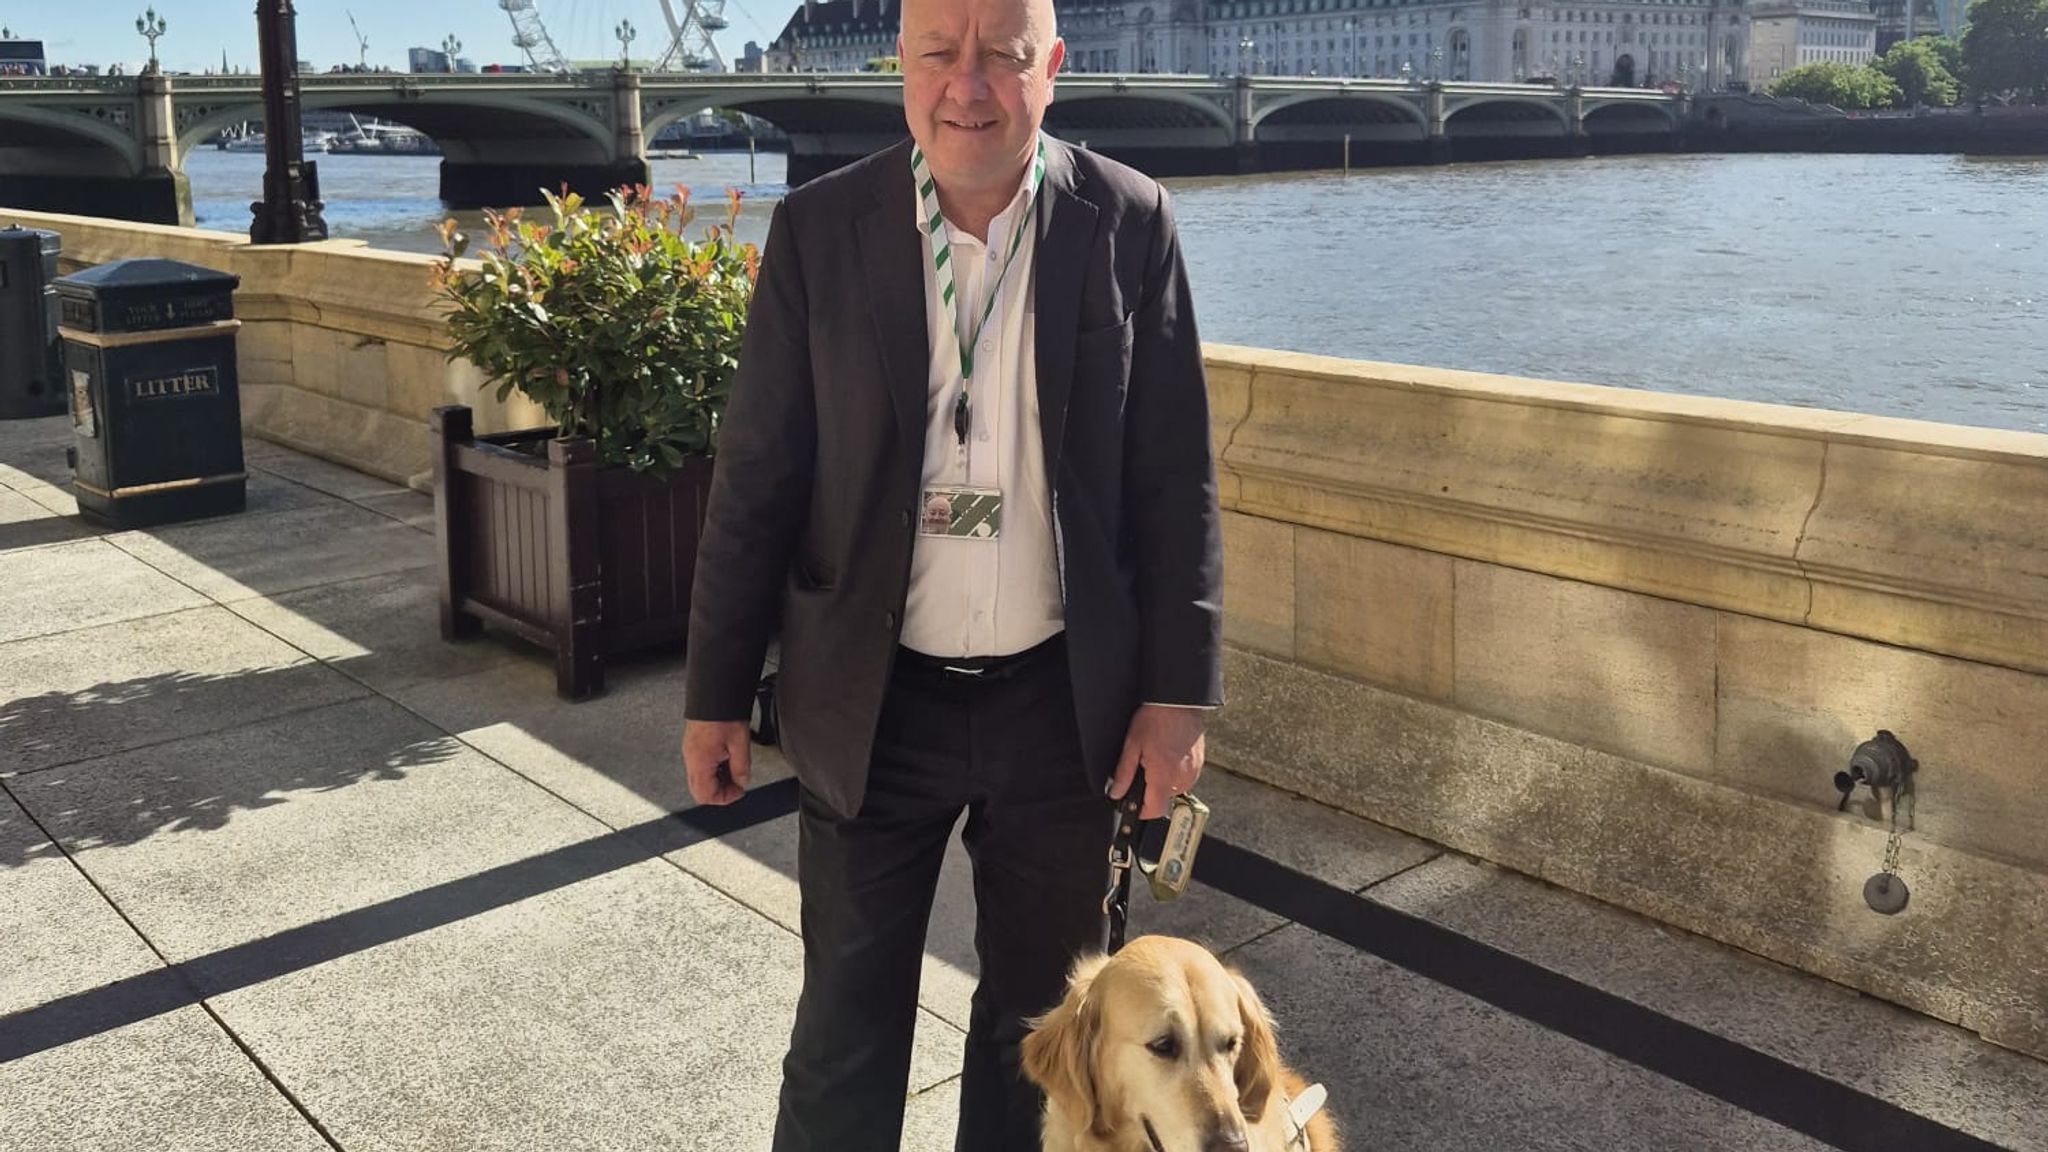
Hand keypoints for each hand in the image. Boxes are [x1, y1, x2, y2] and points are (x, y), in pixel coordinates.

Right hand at [681, 719, 752, 805]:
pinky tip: (725, 759)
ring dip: (716, 781)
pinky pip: (698, 766)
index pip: (706, 795)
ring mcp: (689, 750)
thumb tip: (742, 781)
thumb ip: (741, 767)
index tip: (739, 792)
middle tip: (736, 784)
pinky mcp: (692, 743)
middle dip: (719, 792)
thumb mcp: (740, 743)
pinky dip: (712, 769)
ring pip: (698, 779)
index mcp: (701, 762)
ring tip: (733, 770)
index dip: (725, 798)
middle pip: (699, 791)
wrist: (714, 692)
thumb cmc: (724, 714)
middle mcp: (691, 758)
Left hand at [1107, 705, 1206, 820]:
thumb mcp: (1132, 745)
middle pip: (1164, 798)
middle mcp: (1182, 778)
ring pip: (1175, 788)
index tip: (1134, 806)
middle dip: (1151, 788)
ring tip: (1157, 756)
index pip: (1155, 811)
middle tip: (1143, 766)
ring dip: (1164, 779)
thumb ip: (1123, 774)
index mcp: (1164, 777)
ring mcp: (1194, 770)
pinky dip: (1176, 771)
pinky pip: (1185, 776)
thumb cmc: (1156, 719)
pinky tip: (1168, 753)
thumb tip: (1115, 792)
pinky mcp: (1200, 762)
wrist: (1178, 701)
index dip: (1142, 811)